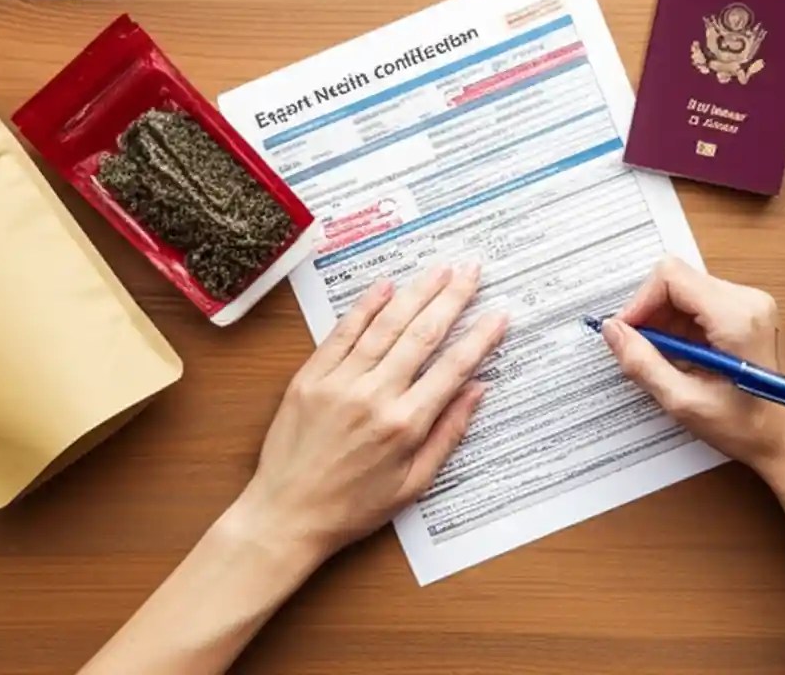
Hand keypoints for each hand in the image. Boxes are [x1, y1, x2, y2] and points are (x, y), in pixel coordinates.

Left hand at [243, 263, 507, 557]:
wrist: (286, 515)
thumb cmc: (352, 507)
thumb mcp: (413, 484)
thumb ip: (448, 433)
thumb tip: (477, 390)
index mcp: (405, 425)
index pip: (452, 368)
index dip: (479, 337)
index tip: (498, 315)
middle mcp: (374, 396)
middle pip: (422, 335)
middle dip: (451, 298)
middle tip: (471, 270)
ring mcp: (339, 383)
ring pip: (385, 326)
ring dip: (415, 292)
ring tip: (438, 268)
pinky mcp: (309, 378)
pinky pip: (342, 333)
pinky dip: (365, 307)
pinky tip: (385, 285)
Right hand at [601, 258, 784, 485]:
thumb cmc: (751, 428)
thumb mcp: (686, 402)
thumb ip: (643, 363)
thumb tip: (612, 332)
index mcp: (736, 316)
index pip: (671, 276)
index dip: (639, 302)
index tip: (625, 334)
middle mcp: (749, 300)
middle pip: (679, 280)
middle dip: (651, 312)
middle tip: (640, 350)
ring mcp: (754, 305)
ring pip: (689, 291)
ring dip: (667, 321)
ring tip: (664, 360)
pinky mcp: (753, 315)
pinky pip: (705, 305)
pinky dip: (684, 327)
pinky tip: (684, 359)